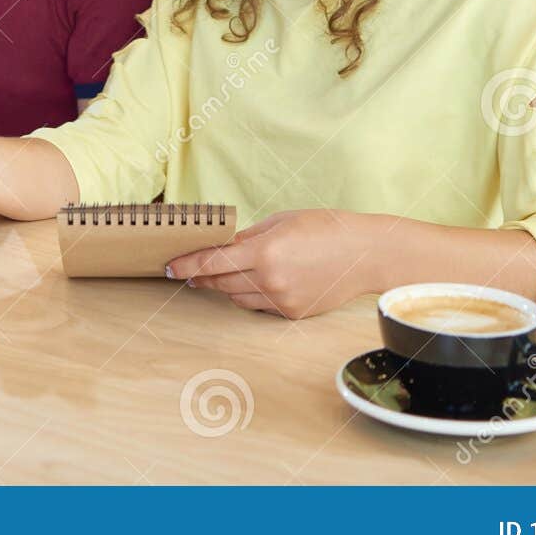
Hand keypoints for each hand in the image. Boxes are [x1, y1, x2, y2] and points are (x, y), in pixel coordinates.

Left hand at [165, 209, 377, 318]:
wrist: (366, 253)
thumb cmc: (326, 227)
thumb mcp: (281, 221)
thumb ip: (248, 238)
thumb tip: (220, 247)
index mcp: (265, 251)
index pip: (212, 262)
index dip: (187, 265)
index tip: (169, 266)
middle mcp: (270, 279)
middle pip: (220, 282)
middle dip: (201, 276)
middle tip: (187, 269)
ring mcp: (282, 300)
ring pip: (236, 297)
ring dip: (225, 285)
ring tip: (223, 272)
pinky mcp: (292, 313)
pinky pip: (258, 306)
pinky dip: (251, 294)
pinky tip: (257, 281)